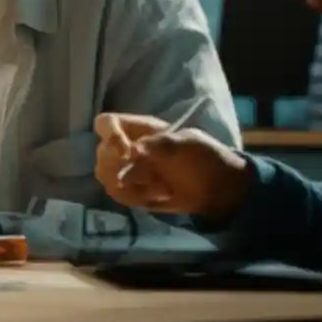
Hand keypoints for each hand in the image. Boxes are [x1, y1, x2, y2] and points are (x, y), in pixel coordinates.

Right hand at [94, 113, 251, 220]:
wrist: (220, 189)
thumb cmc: (205, 158)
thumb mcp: (188, 144)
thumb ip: (159, 145)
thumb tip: (131, 154)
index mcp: (138, 129)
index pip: (106, 124)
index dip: (109, 136)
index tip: (125, 153)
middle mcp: (126, 148)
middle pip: (101, 154)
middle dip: (119, 168)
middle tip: (148, 176)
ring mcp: (127, 171)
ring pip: (105, 176)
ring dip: (132, 186)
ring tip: (160, 188)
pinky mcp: (132, 192)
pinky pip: (118, 195)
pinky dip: (136, 198)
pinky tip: (159, 197)